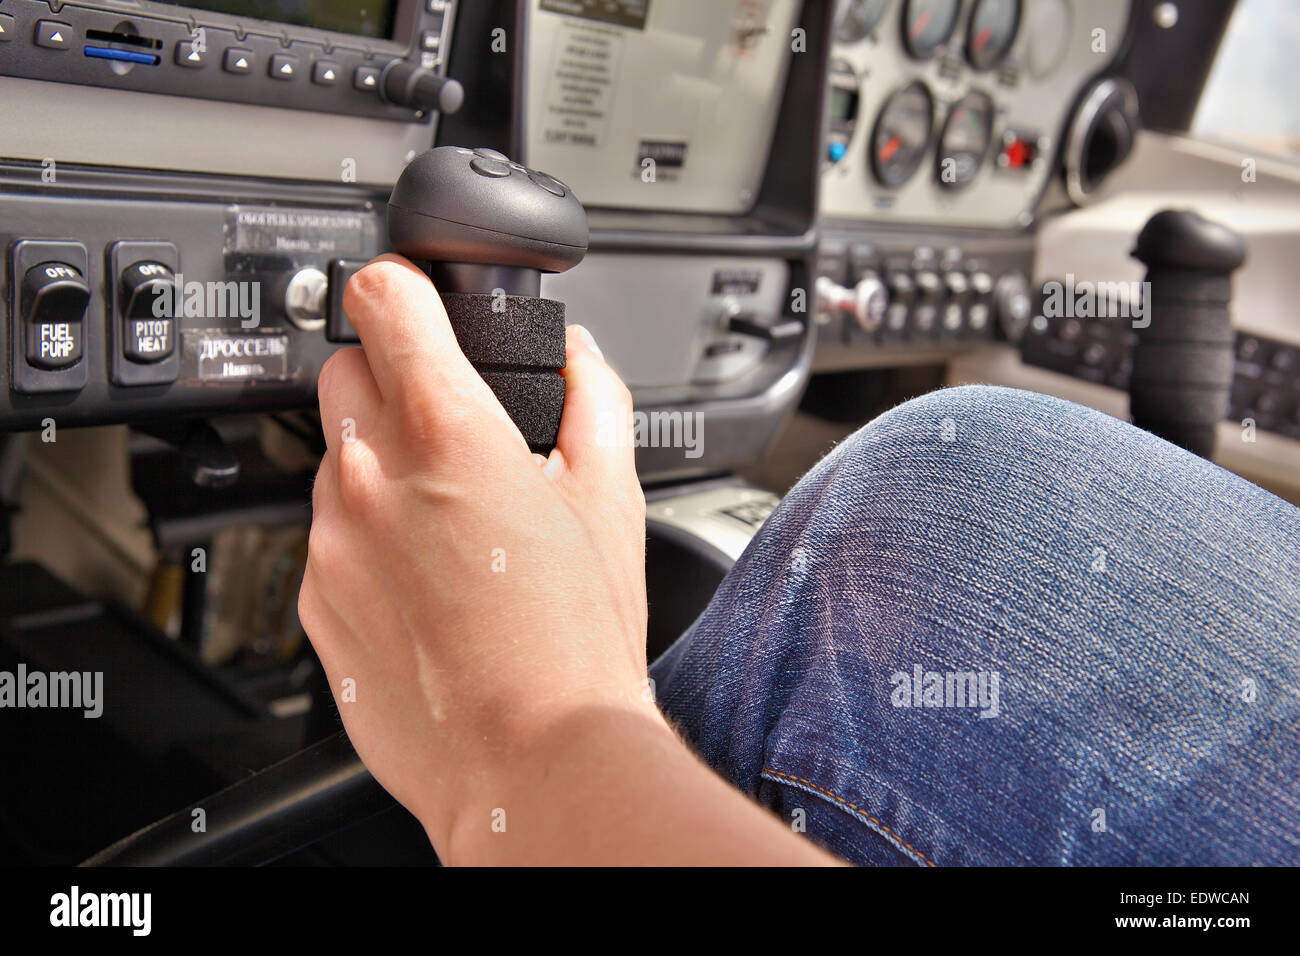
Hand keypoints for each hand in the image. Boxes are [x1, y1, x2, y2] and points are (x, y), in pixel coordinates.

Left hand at [298, 254, 653, 853]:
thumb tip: (576, 358)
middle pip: (344, 370)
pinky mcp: (313, 600)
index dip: (400, 284)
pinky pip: (327, 537)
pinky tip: (427, 585)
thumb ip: (592, 400)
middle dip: (391, 377)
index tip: (415, 299)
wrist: (528, 761)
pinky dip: (366, 539)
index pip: (379, 296)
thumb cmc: (572, 644)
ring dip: (380, 468)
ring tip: (451, 529)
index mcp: (448, 431)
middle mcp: (371, 476)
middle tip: (450, 427)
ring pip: (334, 459)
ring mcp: (331, 541)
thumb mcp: (611, 499)